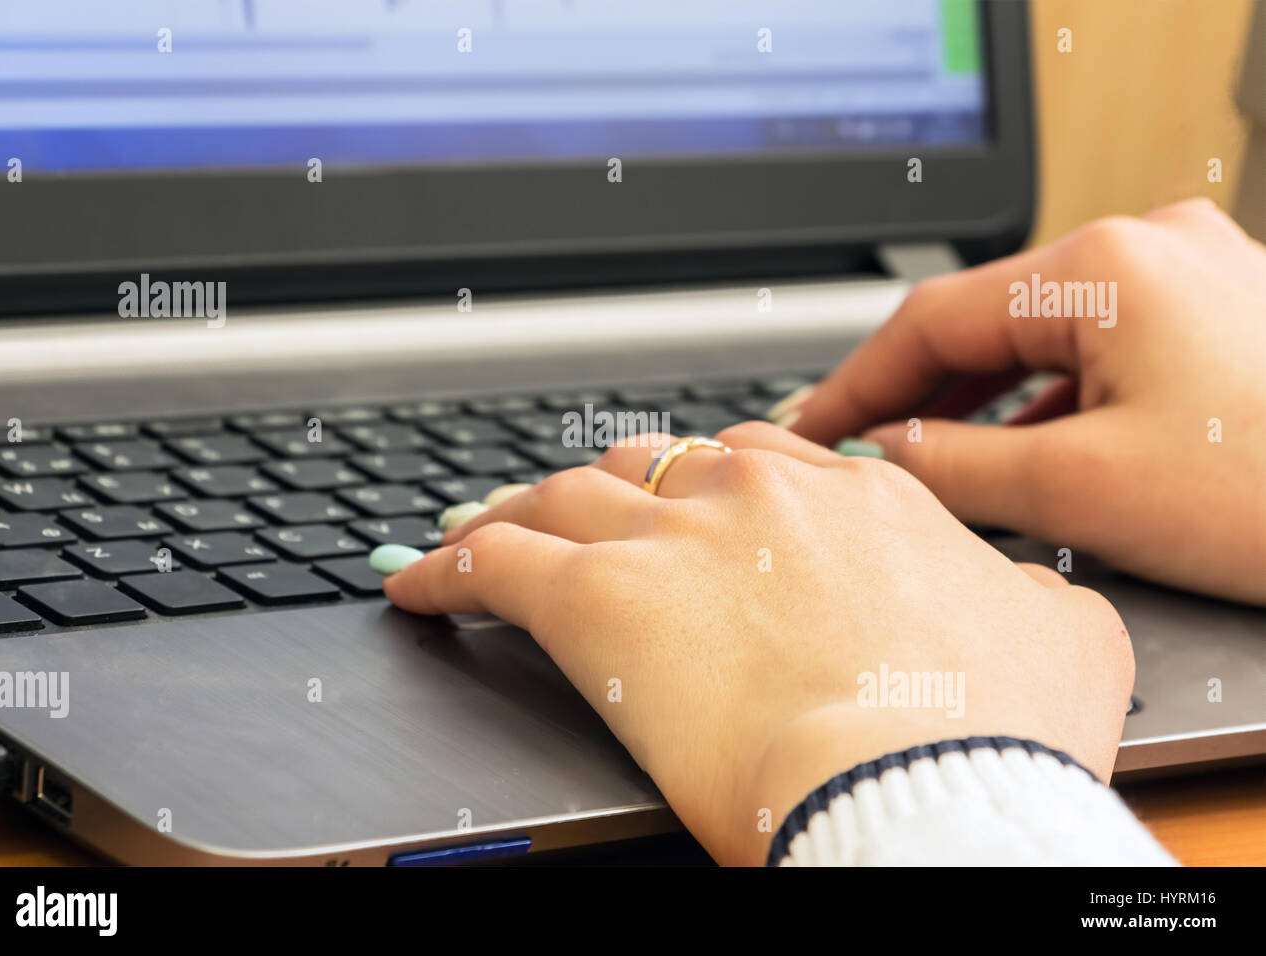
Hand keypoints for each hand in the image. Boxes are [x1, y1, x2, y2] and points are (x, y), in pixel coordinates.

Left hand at [382, 423, 1133, 864]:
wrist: (920, 776)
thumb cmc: (991, 724)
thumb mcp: (1062, 636)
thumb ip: (1036, 597)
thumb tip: (1035, 594)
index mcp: (854, 497)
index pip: (758, 462)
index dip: (709, 488)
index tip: (686, 511)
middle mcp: (756, 493)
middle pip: (650, 467)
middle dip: (610, 491)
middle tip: (578, 517)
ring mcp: (672, 534)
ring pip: (563, 498)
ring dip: (516, 513)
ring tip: (479, 534)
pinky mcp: (598, 597)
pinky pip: (492, 562)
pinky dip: (445, 567)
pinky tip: (414, 582)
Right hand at [783, 199, 1265, 603]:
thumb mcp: (1086, 487)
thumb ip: (958, 464)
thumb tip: (888, 456)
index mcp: (1104, 267)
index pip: (931, 320)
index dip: (855, 384)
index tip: (811, 430)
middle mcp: (1151, 248)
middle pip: (988, 320)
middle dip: (921, 392)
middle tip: (863, 453)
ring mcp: (1195, 275)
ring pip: (1047, 337)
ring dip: (988, 401)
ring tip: (940, 464)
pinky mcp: (1226, 315)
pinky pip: (1106, 350)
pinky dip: (1057, 401)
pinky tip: (1037, 451)